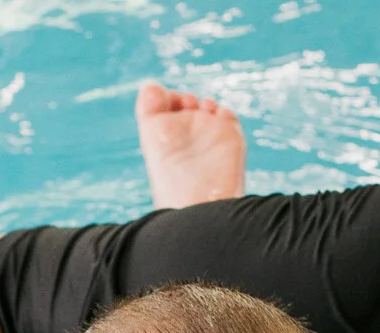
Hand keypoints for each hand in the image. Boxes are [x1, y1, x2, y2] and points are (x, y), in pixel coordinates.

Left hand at [135, 83, 245, 208]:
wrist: (202, 200)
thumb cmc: (171, 177)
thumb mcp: (152, 138)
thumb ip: (149, 108)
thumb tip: (151, 86)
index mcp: (162, 139)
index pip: (160, 109)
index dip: (163, 98)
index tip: (164, 100)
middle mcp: (184, 137)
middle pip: (184, 105)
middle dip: (185, 99)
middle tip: (186, 105)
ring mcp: (207, 137)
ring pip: (207, 108)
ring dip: (205, 103)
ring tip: (203, 109)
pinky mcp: (229, 138)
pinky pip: (227, 115)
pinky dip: (223, 112)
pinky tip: (218, 116)